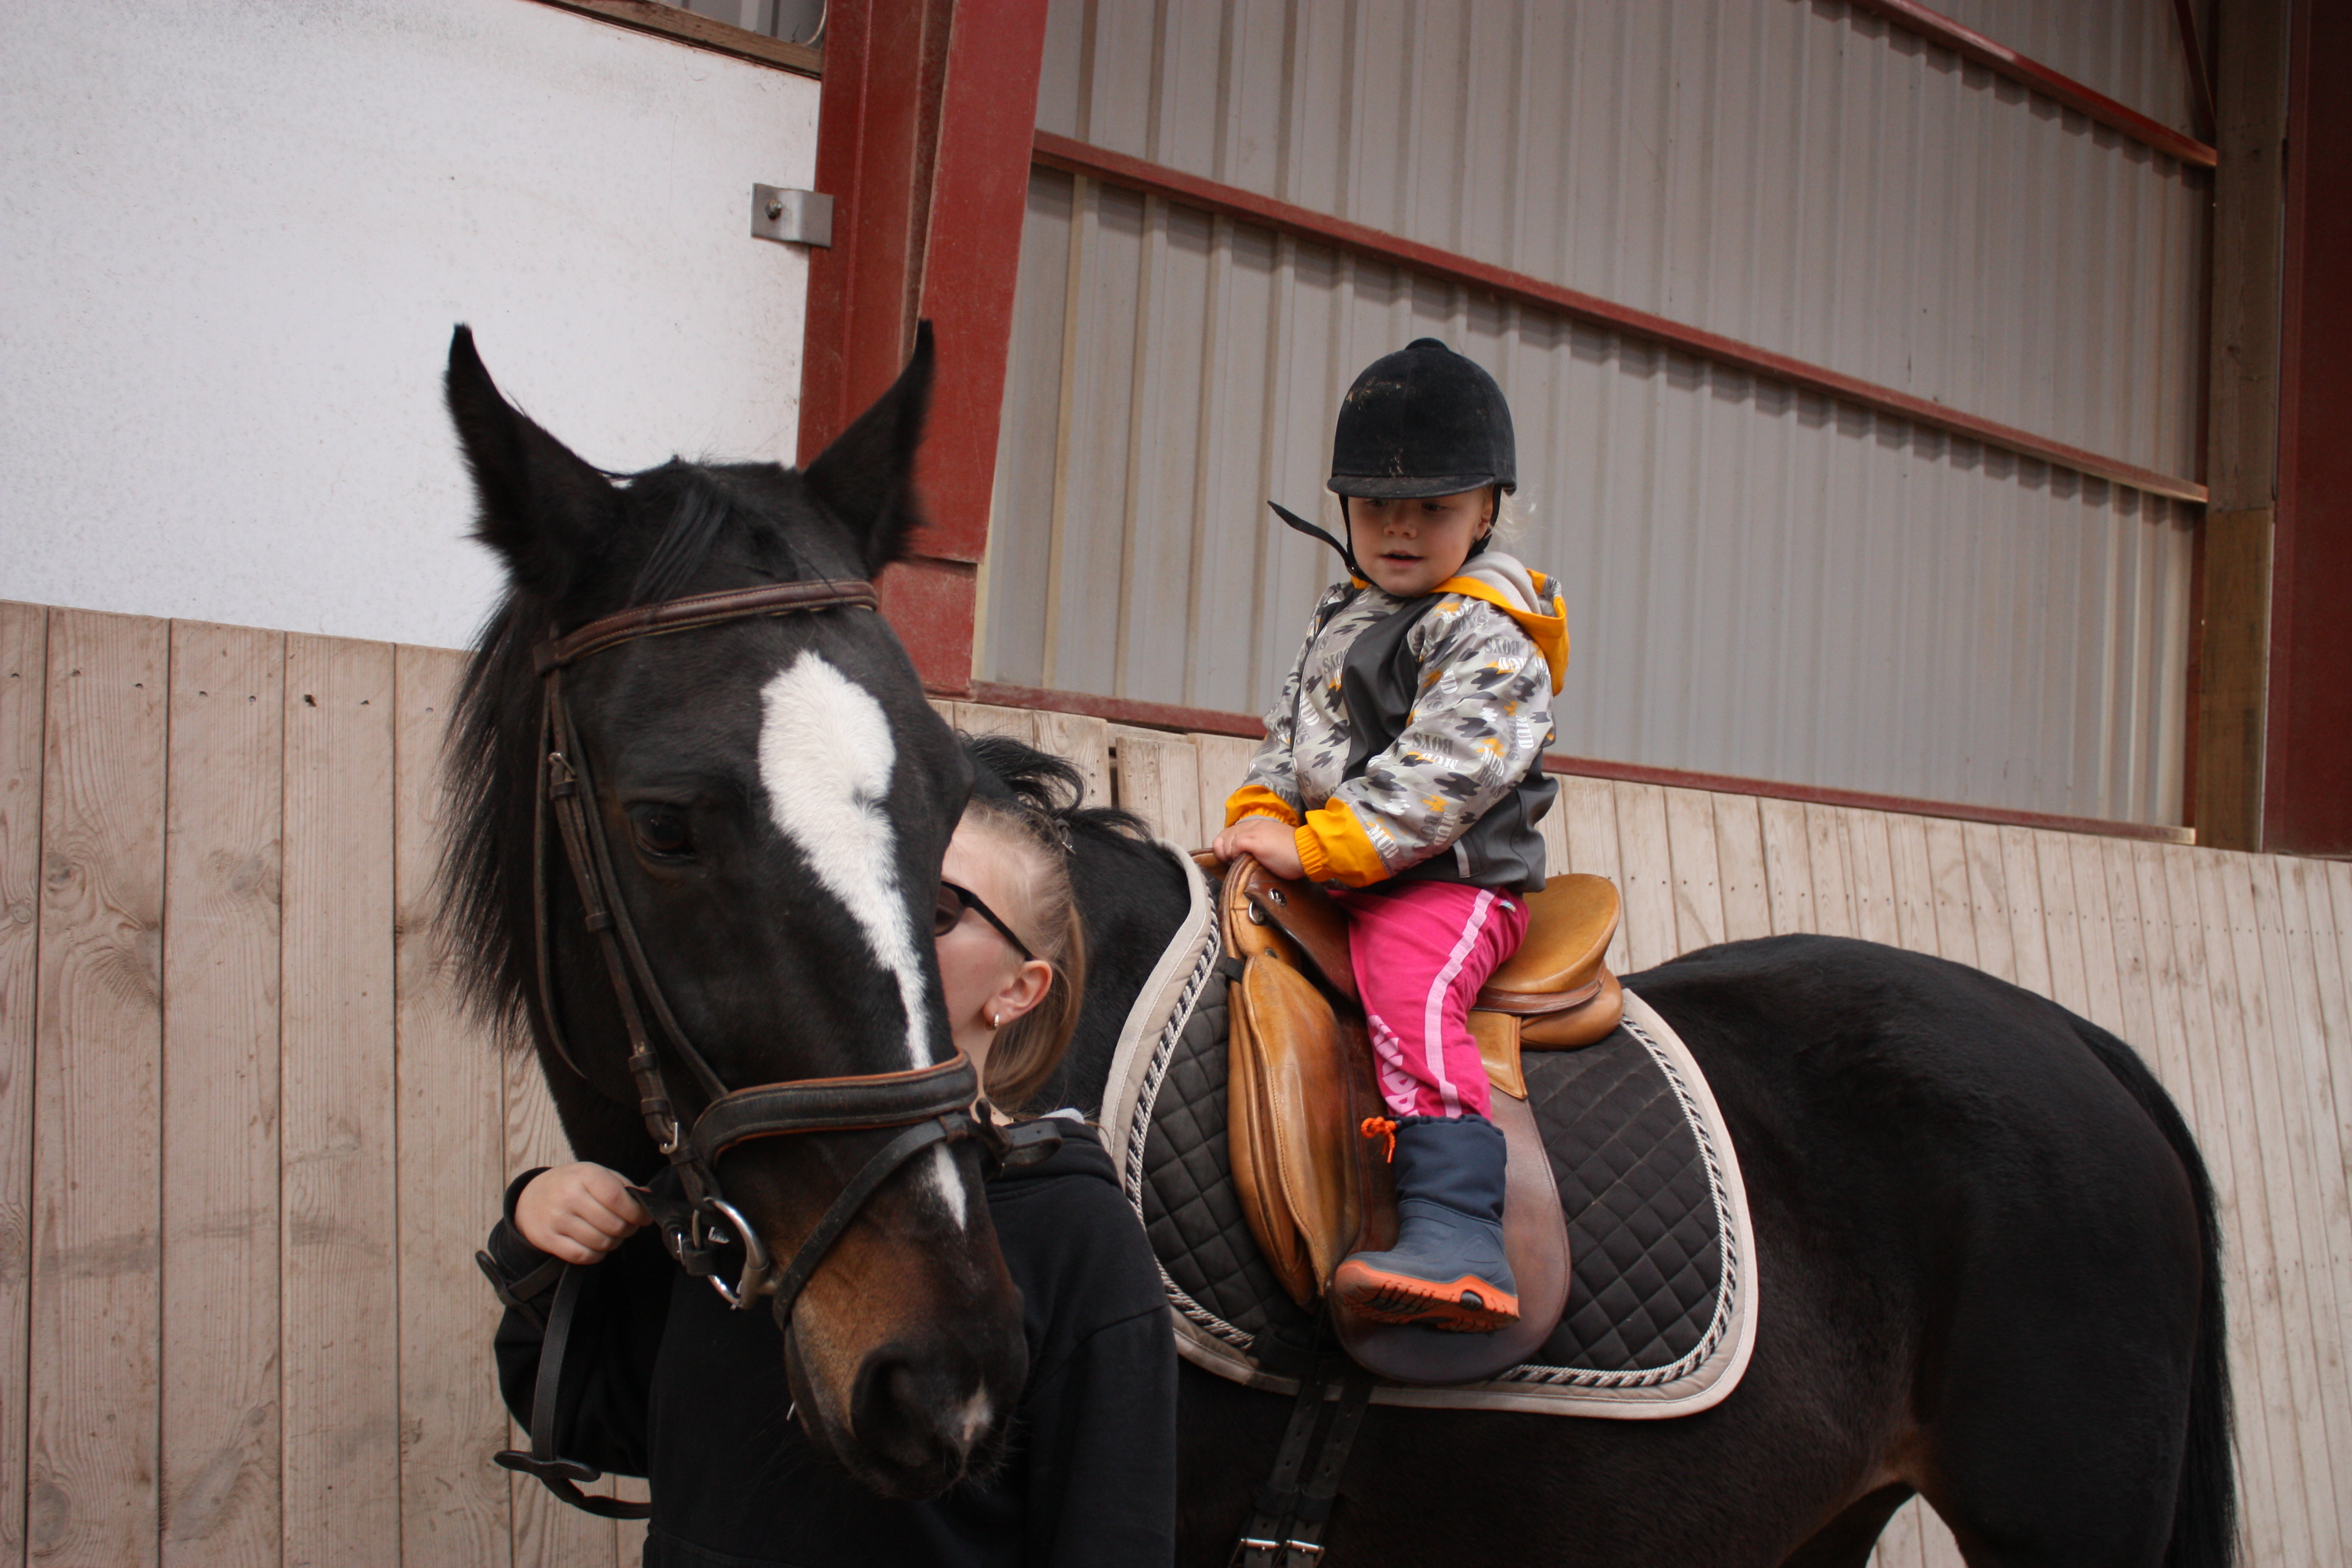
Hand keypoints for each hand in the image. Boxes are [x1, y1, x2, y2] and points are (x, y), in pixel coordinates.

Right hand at [516, 1162, 649, 1263]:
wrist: (531, 1197)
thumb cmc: (571, 1185)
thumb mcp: (595, 1174)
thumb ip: (622, 1186)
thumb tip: (647, 1198)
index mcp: (584, 1175)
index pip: (617, 1198)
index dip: (636, 1212)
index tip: (643, 1218)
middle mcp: (568, 1196)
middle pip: (613, 1224)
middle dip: (627, 1230)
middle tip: (627, 1227)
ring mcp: (556, 1219)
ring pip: (600, 1242)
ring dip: (613, 1243)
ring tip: (611, 1235)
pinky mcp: (548, 1239)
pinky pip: (583, 1256)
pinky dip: (596, 1255)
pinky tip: (596, 1245)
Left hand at [1212, 816, 1305, 879]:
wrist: (1307, 852)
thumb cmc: (1294, 854)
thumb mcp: (1272, 846)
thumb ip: (1259, 847)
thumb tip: (1246, 856)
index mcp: (1256, 825)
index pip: (1229, 832)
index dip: (1225, 847)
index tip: (1231, 860)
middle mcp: (1252, 825)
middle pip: (1223, 836)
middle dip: (1223, 852)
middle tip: (1232, 865)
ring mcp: (1252, 831)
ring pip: (1226, 842)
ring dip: (1228, 856)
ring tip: (1239, 865)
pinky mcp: (1252, 840)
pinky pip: (1233, 846)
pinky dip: (1233, 856)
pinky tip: (1242, 862)